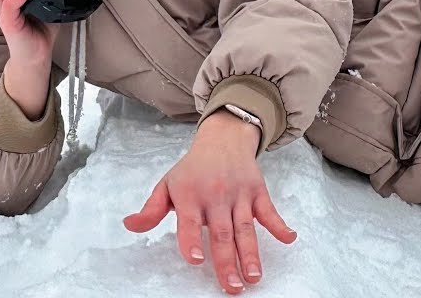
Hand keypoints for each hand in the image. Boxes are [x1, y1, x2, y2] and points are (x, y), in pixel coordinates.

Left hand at [123, 112, 295, 294]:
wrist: (224, 138)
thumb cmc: (193, 169)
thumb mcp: (167, 184)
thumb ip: (151, 209)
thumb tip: (130, 225)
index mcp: (190, 196)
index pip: (189, 222)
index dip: (191, 240)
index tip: (195, 259)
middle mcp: (216, 196)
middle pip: (222, 233)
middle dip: (227, 262)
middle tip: (232, 287)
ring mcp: (239, 195)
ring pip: (246, 228)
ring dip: (251, 254)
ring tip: (253, 277)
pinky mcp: (258, 192)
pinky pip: (270, 211)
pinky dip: (280, 225)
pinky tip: (289, 238)